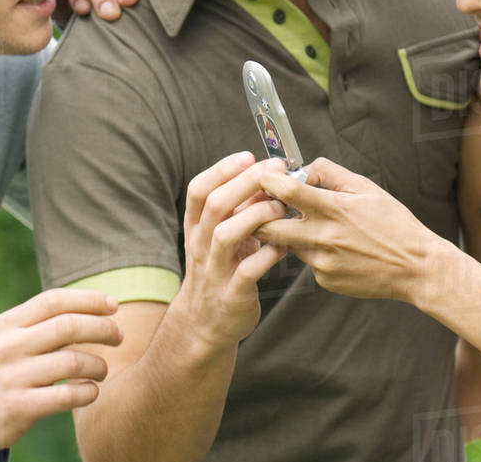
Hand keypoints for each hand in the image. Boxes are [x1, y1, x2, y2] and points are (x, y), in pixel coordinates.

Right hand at [0, 289, 122, 451]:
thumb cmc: (3, 368)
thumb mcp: (11, 337)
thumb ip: (44, 321)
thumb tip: (98, 306)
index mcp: (9, 323)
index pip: (54, 300)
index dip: (89, 299)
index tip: (113, 305)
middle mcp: (9, 346)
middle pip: (68, 326)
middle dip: (103, 328)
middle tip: (119, 336)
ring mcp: (13, 376)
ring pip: (72, 361)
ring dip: (99, 365)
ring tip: (102, 370)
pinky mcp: (19, 407)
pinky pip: (67, 396)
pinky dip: (88, 392)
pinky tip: (92, 391)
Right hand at [171, 152, 288, 350]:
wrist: (205, 323)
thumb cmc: (221, 270)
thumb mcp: (220, 237)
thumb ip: (237, 211)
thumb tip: (264, 179)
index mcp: (196, 227)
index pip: (199, 190)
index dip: (222, 169)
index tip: (248, 156)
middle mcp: (200, 245)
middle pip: (215, 205)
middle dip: (246, 183)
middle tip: (275, 170)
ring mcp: (214, 271)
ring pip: (226, 235)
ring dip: (256, 216)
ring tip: (281, 207)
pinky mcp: (232, 295)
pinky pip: (249, 270)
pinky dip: (268, 254)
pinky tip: (284, 245)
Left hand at [254, 158, 448, 302]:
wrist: (416, 268)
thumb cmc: (394, 224)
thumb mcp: (366, 188)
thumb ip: (330, 174)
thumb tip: (304, 168)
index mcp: (333, 209)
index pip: (285, 191)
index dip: (268, 181)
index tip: (265, 178)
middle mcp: (322, 237)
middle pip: (268, 228)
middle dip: (259, 217)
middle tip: (266, 207)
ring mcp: (322, 263)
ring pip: (289, 245)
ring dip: (292, 234)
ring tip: (318, 227)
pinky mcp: (325, 280)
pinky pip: (308, 263)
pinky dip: (314, 253)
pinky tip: (338, 250)